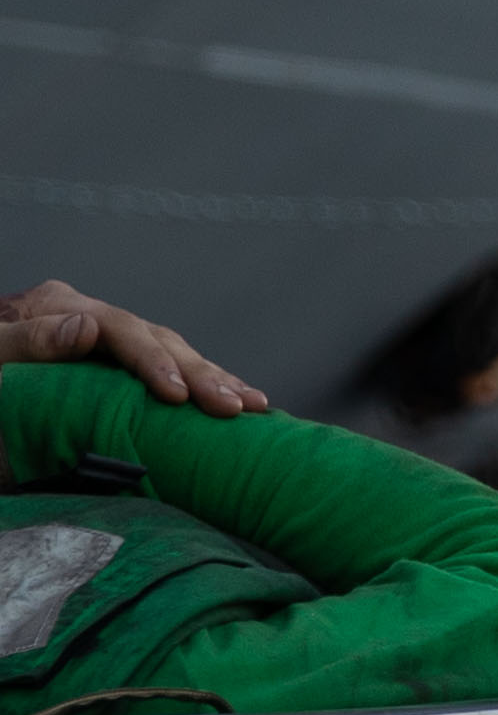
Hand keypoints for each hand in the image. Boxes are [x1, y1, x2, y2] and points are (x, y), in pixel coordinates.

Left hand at [0, 281, 263, 415]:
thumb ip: (29, 340)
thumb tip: (87, 327)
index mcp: (57, 307)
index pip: (119, 327)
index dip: (152, 360)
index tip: (176, 393)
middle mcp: (92, 318)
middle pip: (158, 339)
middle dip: (201, 374)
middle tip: (233, 406)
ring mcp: (109, 343)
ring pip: (174, 353)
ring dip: (215, 380)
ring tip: (251, 405)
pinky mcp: (119, 370)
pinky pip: (169, 371)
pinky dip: (204, 386)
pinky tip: (238, 400)